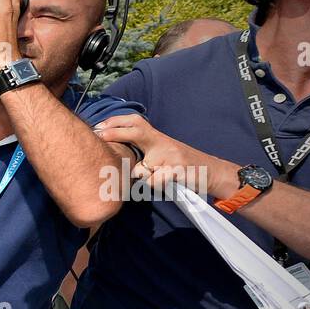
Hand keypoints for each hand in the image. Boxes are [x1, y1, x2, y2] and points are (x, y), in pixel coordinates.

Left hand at [92, 114, 239, 198]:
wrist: (211, 171)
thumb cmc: (179, 166)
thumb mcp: (159, 156)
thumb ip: (141, 154)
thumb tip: (112, 156)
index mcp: (157, 139)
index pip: (136, 123)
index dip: (116, 122)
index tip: (98, 126)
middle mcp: (163, 143)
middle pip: (138, 130)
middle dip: (116, 132)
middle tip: (100, 135)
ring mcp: (171, 156)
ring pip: (142, 168)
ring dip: (140, 176)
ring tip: (150, 178)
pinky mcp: (178, 170)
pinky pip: (154, 181)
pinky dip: (154, 186)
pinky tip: (164, 184)